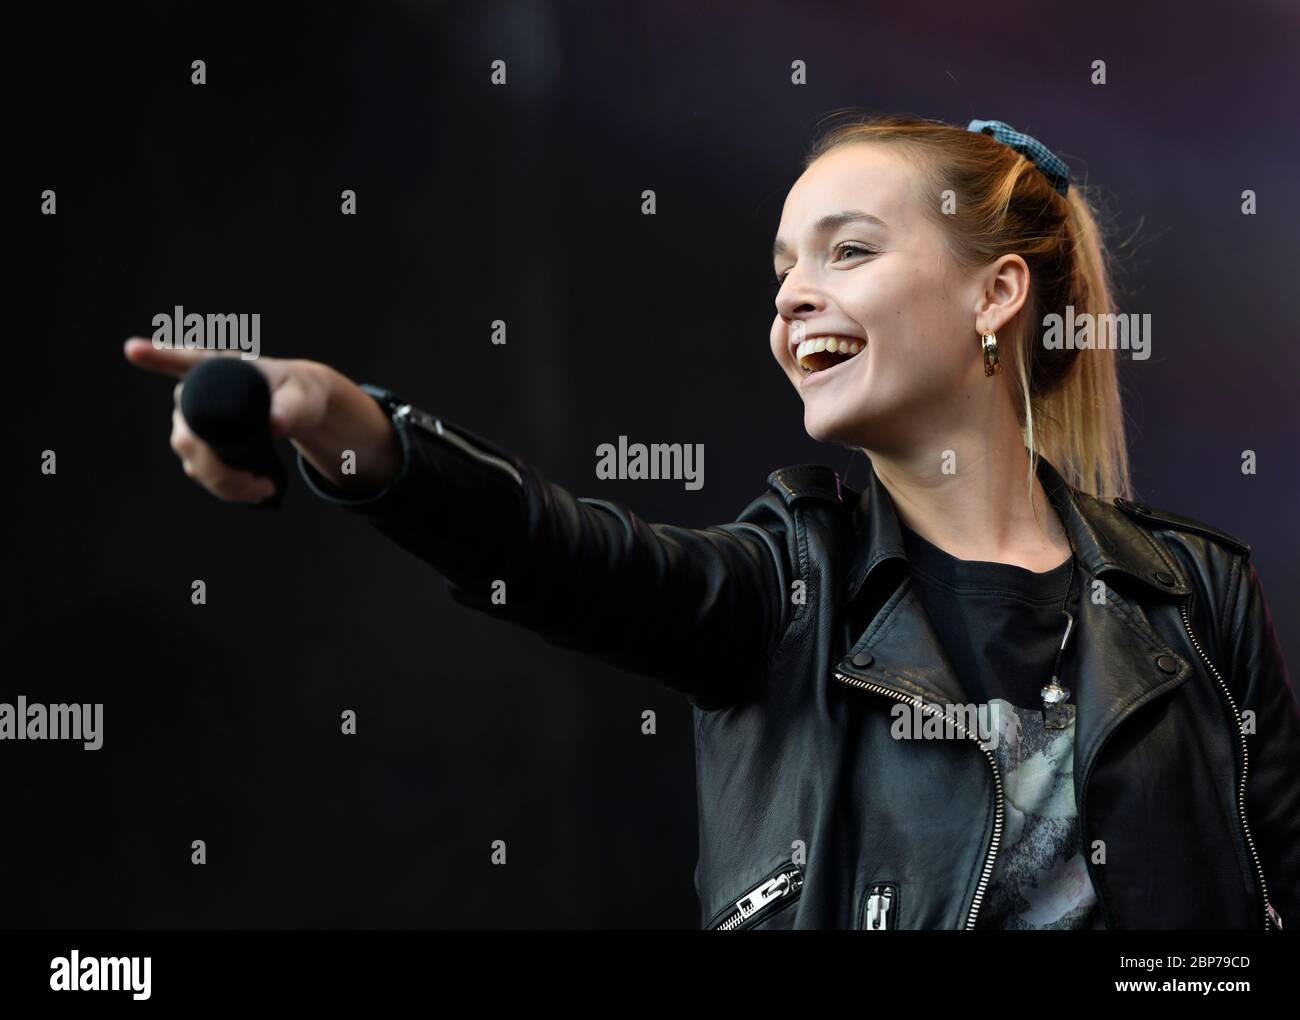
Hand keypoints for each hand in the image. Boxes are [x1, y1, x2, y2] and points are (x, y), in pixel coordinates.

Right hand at [124, 339, 398, 501]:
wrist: (298, 407)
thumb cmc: (298, 392)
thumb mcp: (303, 396)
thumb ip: (292, 407)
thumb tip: (276, 423)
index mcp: (220, 370)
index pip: (185, 360)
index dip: (159, 356)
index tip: (134, 349)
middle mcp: (197, 392)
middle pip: (188, 437)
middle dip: (220, 471)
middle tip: (261, 486)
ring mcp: (193, 420)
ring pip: (194, 461)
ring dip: (227, 484)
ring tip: (265, 489)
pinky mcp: (199, 443)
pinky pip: (202, 471)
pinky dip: (227, 487)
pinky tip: (253, 491)